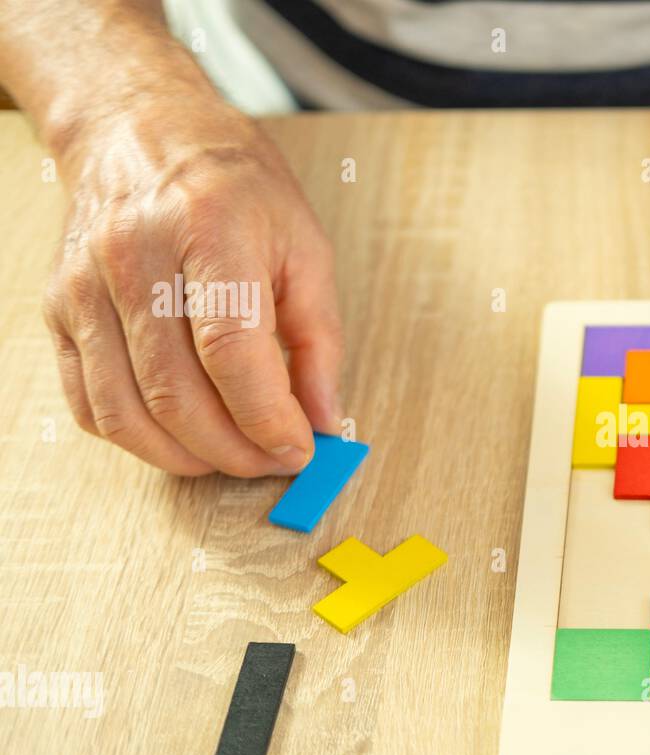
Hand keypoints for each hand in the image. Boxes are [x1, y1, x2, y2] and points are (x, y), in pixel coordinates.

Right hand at [43, 93, 342, 475]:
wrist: (142, 132)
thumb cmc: (234, 187)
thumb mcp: (304, 246)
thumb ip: (319, 340)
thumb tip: (324, 420)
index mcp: (208, 230)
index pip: (231, 353)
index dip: (267, 419)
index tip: (299, 449)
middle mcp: (135, 258)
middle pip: (176, 394)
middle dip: (234, 450)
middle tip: (272, 460)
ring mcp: (85, 287)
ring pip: (126, 412)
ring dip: (187, 456)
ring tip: (232, 456)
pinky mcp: (59, 310)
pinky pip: (89, 404)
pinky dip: (138, 438)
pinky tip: (180, 436)